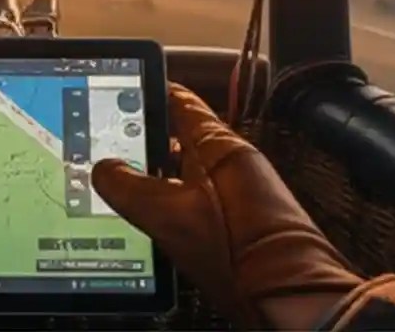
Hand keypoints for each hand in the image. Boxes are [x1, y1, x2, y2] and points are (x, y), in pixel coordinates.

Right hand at [91, 84, 361, 329]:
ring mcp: (233, 197)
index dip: (149, 94)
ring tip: (119, 193)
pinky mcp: (233, 227)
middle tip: (105, 154)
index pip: (180, 103)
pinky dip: (169, 211)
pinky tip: (150, 227)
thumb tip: (103, 170)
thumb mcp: (170, 215)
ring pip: (181, 179)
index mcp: (218, 147)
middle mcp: (229, 167)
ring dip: (153, 185)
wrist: (291, 302)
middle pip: (176, 143)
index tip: (122, 92)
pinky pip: (192, 208)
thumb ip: (130, 188)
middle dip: (141, 149)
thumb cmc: (243, 253)